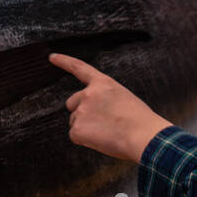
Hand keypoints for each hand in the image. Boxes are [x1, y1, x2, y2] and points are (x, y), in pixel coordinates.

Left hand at [49, 53, 171, 162]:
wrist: (144, 136)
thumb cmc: (140, 121)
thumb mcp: (123, 98)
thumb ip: (104, 99)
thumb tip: (93, 113)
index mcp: (103, 84)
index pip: (80, 68)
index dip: (64, 62)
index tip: (52, 57)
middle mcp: (88, 94)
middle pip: (72, 103)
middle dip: (81, 111)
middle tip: (102, 121)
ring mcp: (81, 111)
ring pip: (75, 120)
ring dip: (86, 126)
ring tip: (108, 131)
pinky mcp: (77, 129)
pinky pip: (75, 135)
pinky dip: (85, 140)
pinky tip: (102, 139)